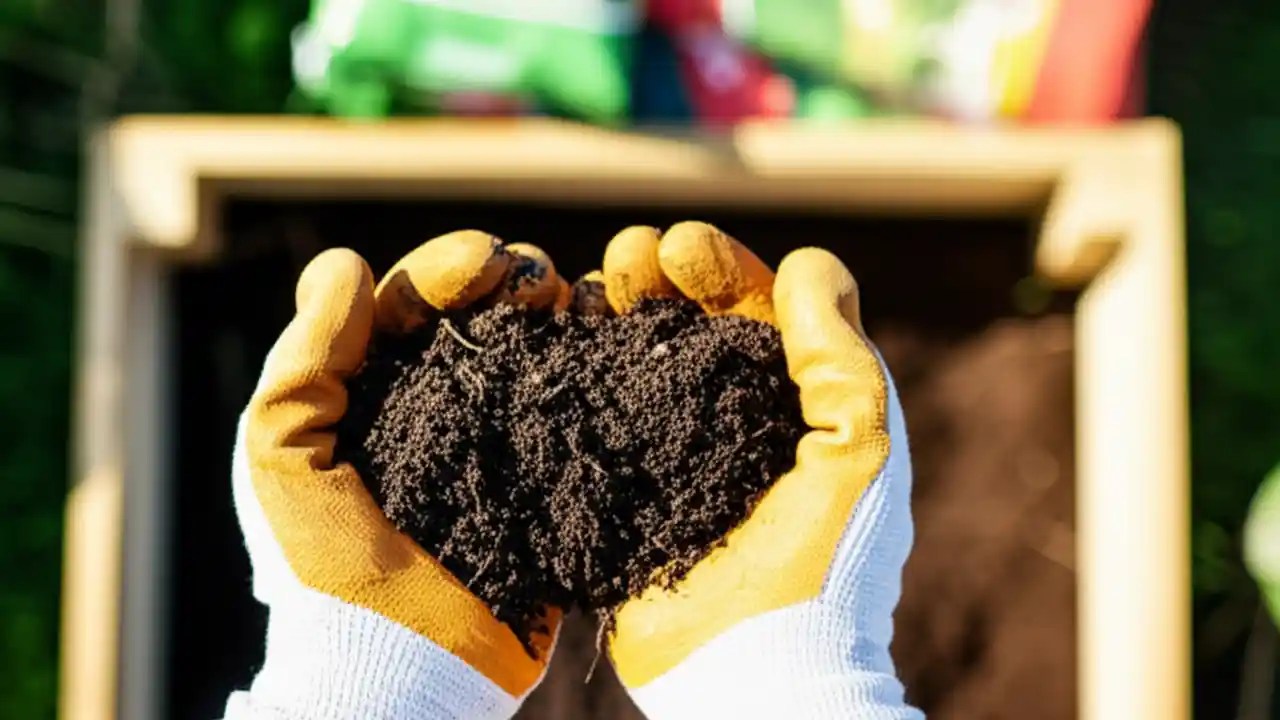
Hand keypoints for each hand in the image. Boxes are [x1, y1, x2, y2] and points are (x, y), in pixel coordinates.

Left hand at [226, 231, 565, 719]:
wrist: (401, 671)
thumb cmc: (326, 570)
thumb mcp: (280, 460)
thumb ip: (303, 362)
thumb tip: (344, 263)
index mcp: (366, 398)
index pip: (406, 307)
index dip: (444, 270)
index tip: (485, 262)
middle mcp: (433, 410)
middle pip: (478, 319)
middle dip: (510, 281)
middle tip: (537, 281)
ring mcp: (495, 443)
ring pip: (531, 354)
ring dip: (558, 315)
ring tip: (576, 304)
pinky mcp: (544, 482)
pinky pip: (571, 413)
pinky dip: (592, 371)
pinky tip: (608, 347)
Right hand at [600, 223, 920, 718]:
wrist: (758, 669)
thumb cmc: (827, 558)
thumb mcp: (859, 446)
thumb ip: (839, 355)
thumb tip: (809, 263)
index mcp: (790, 404)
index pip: (754, 311)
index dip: (720, 266)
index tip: (680, 245)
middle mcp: (729, 421)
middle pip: (687, 325)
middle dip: (656, 277)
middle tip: (626, 257)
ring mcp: (669, 454)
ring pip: (634, 360)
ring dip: (612, 312)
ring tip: (588, 286)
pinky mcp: (620, 492)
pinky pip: (593, 419)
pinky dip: (575, 373)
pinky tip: (556, 341)